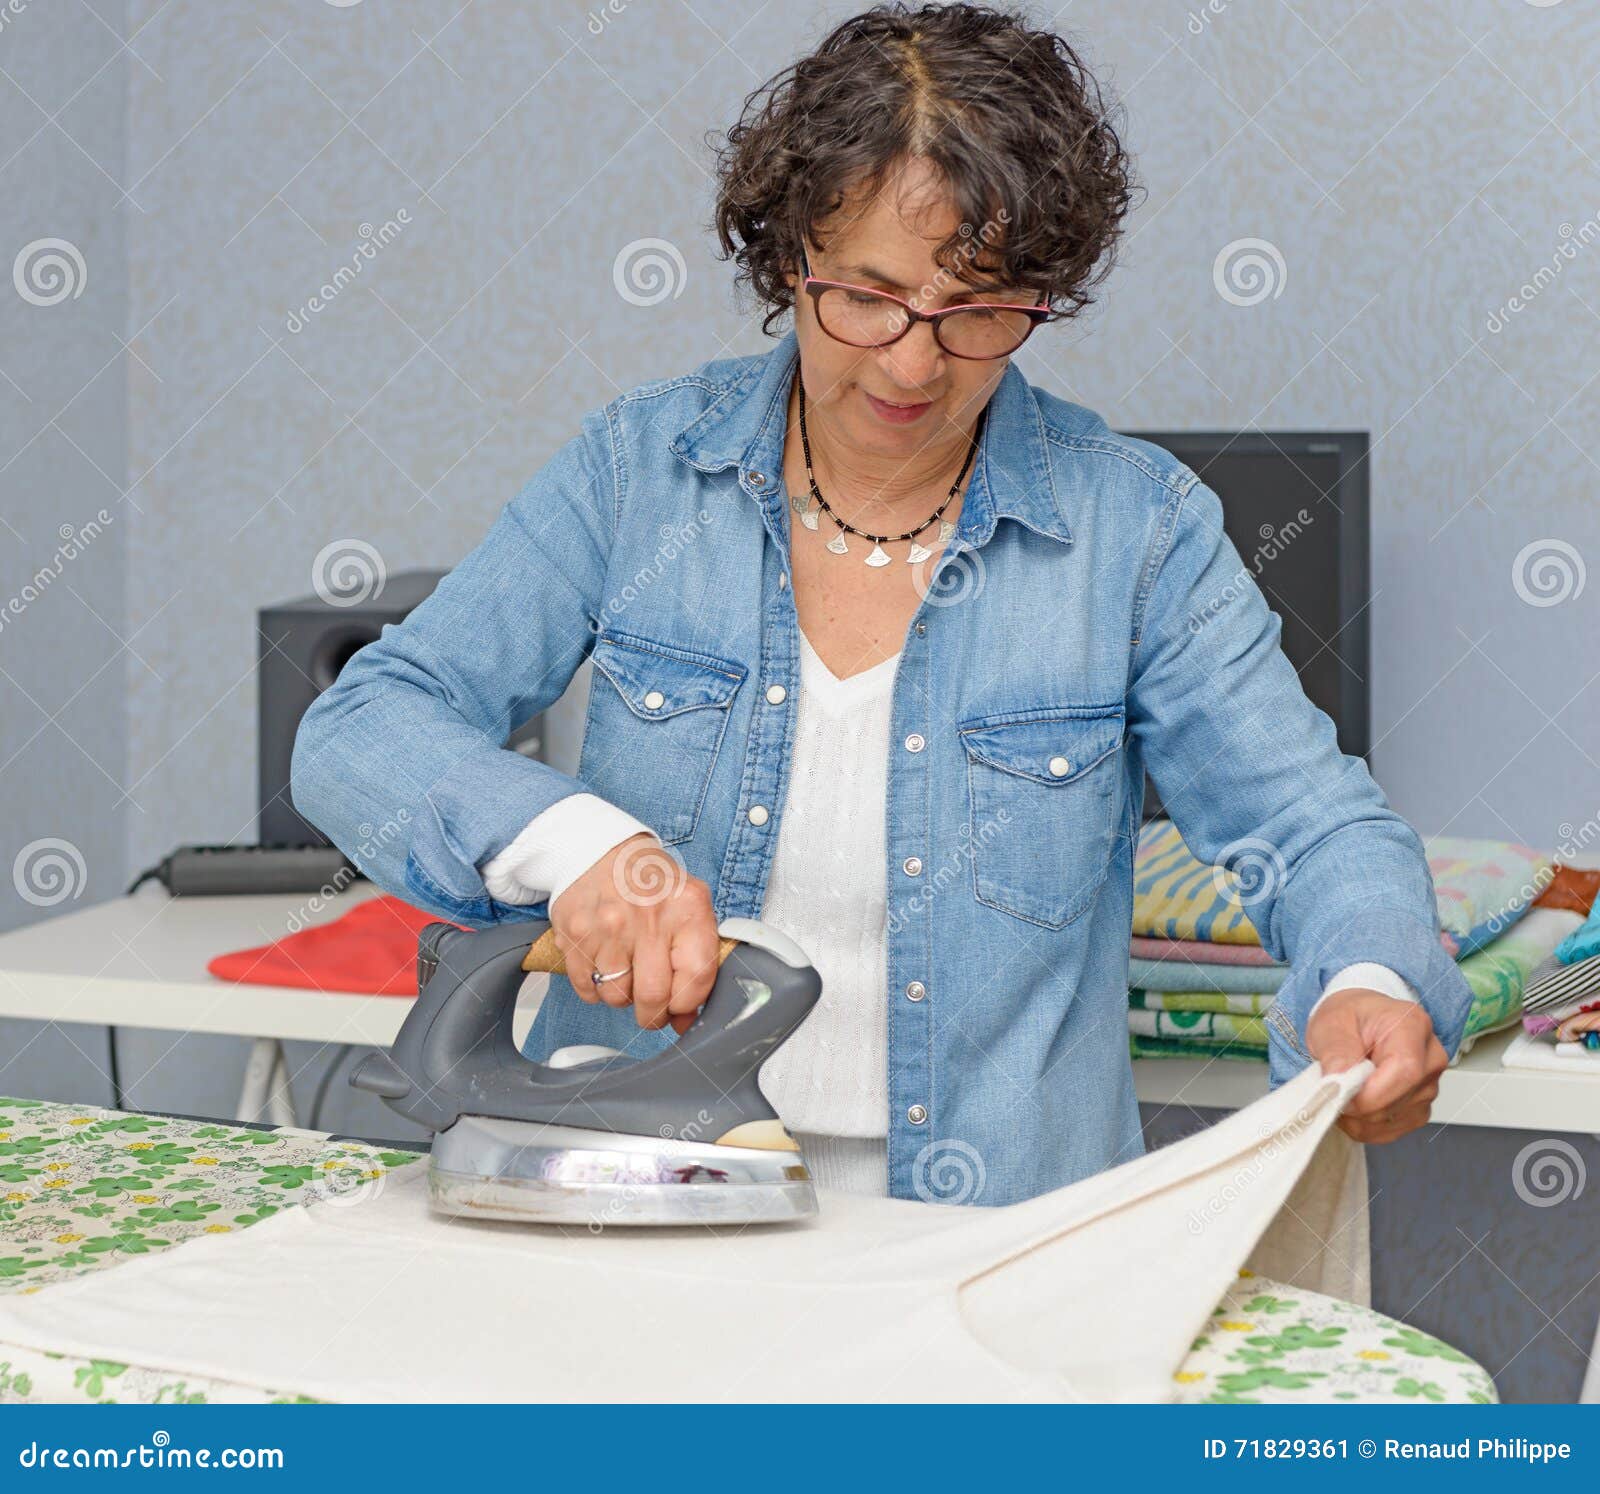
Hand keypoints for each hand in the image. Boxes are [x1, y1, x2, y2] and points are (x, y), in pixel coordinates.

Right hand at [548, 832, 720, 1033]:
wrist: (599, 849)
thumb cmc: (649, 883)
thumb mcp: (689, 907)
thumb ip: (697, 961)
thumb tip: (686, 1020)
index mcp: (687, 909)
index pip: (695, 980)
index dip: (687, 1003)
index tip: (680, 1003)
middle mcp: (647, 918)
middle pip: (651, 999)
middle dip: (653, 1014)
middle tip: (651, 1006)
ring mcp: (607, 927)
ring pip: (616, 997)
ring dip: (622, 995)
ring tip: (625, 968)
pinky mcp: (575, 934)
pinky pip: (586, 988)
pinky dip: (595, 987)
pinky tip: (603, 962)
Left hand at [1305, 989, 1447, 1143]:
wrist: (1360, 1022)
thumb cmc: (1350, 1017)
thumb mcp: (1331, 1023)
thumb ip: (1336, 1052)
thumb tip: (1339, 1084)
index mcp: (1413, 1026)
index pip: (1405, 1071)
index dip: (1370, 1093)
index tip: (1339, 1093)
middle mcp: (1430, 1058)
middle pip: (1397, 1101)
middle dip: (1356, 1104)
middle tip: (1332, 1084)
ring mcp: (1429, 1086)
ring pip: (1391, 1121)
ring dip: (1357, 1116)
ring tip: (1344, 1086)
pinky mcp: (1420, 1108)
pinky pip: (1389, 1131)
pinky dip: (1363, 1124)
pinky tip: (1355, 1100)